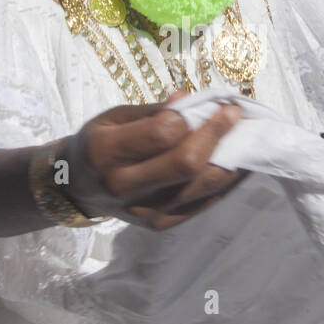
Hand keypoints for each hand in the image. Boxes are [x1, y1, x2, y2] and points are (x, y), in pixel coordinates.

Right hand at [64, 93, 246, 230]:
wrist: (77, 187)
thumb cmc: (99, 142)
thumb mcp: (115, 117)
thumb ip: (154, 111)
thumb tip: (192, 99)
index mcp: (106, 152)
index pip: (162, 134)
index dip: (194, 117)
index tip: (218, 102)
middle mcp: (123, 185)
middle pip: (186, 164)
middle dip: (218, 136)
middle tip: (236, 115)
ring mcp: (144, 210)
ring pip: (202, 187)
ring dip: (233, 161)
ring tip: (247, 138)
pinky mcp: (160, 224)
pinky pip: (204, 203)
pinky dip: (226, 182)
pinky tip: (239, 163)